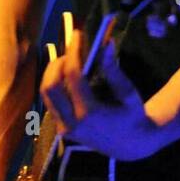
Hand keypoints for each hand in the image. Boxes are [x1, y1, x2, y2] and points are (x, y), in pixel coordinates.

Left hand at [40, 28, 161, 160]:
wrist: (130, 145)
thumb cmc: (133, 116)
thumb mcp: (128, 93)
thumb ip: (114, 70)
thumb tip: (106, 43)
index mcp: (90, 112)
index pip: (73, 75)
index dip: (74, 51)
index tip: (78, 35)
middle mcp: (73, 122)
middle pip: (51, 85)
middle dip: (57, 62)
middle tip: (69, 50)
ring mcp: (65, 128)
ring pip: (46, 95)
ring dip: (52, 73)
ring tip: (67, 60)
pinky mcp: (62, 131)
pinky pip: (51, 104)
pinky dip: (54, 86)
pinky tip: (66, 76)